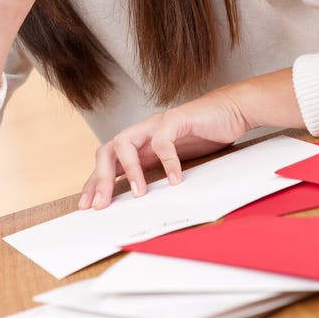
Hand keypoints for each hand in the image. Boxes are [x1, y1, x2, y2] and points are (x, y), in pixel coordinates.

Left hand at [79, 88, 250, 209]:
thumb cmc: (203, 135)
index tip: (87, 206)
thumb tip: (141, 202)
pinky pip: (163, 140)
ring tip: (139, 194)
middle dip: (101, 179)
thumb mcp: (174, 161)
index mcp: (140, 144)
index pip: (107, 162)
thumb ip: (157, 173)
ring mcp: (157, 123)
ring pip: (125, 141)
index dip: (95, 183)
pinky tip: (175, 180)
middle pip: (107, 150)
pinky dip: (168, 161)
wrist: (231, 110)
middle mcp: (143, 132)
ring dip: (129, 170)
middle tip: (101, 205)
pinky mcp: (176, 119)